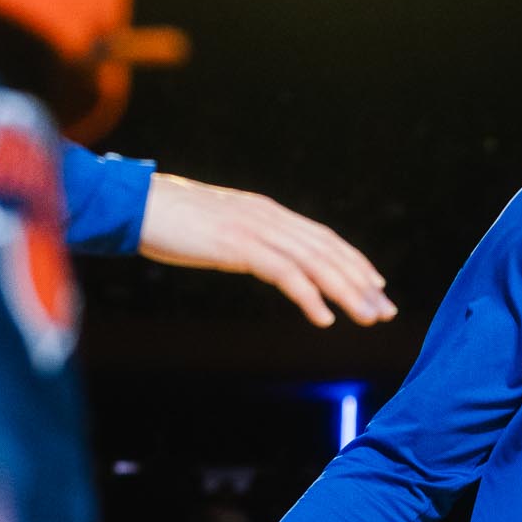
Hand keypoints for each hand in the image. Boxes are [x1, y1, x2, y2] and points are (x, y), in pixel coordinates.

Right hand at [139, 171, 395, 327]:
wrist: (135, 204)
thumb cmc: (170, 220)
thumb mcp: (218, 229)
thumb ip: (245, 240)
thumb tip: (259, 257)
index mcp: (267, 212)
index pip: (323, 237)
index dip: (354, 261)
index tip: (376, 285)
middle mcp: (269, 216)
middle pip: (328, 251)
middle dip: (361, 282)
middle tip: (386, 311)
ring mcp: (255, 229)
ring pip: (315, 263)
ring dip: (345, 292)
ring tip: (368, 317)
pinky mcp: (238, 245)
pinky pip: (283, 273)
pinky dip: (308, 296)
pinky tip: (324, 318)